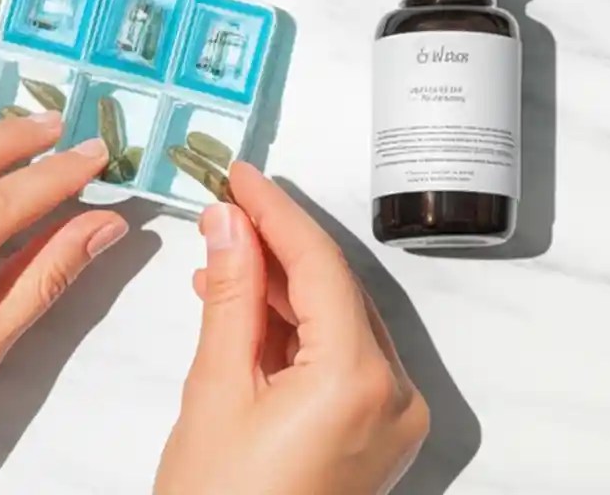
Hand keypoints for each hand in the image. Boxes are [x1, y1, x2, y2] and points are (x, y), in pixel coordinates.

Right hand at [155, 164, 428, 494]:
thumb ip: (232, 296)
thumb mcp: (215, 390)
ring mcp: (393, 418)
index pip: (320, 266)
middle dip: (277, 248)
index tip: (240, 176)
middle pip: (336, 291)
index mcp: (358, 382)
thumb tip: (230, 224)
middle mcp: (394, 396)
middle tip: (224, 211)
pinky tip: (249, 312)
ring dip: (283, 290)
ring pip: (339, 322)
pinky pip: (342, 359)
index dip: (276, 212)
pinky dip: (298, 333)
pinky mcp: (380, 433)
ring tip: (221, 264)